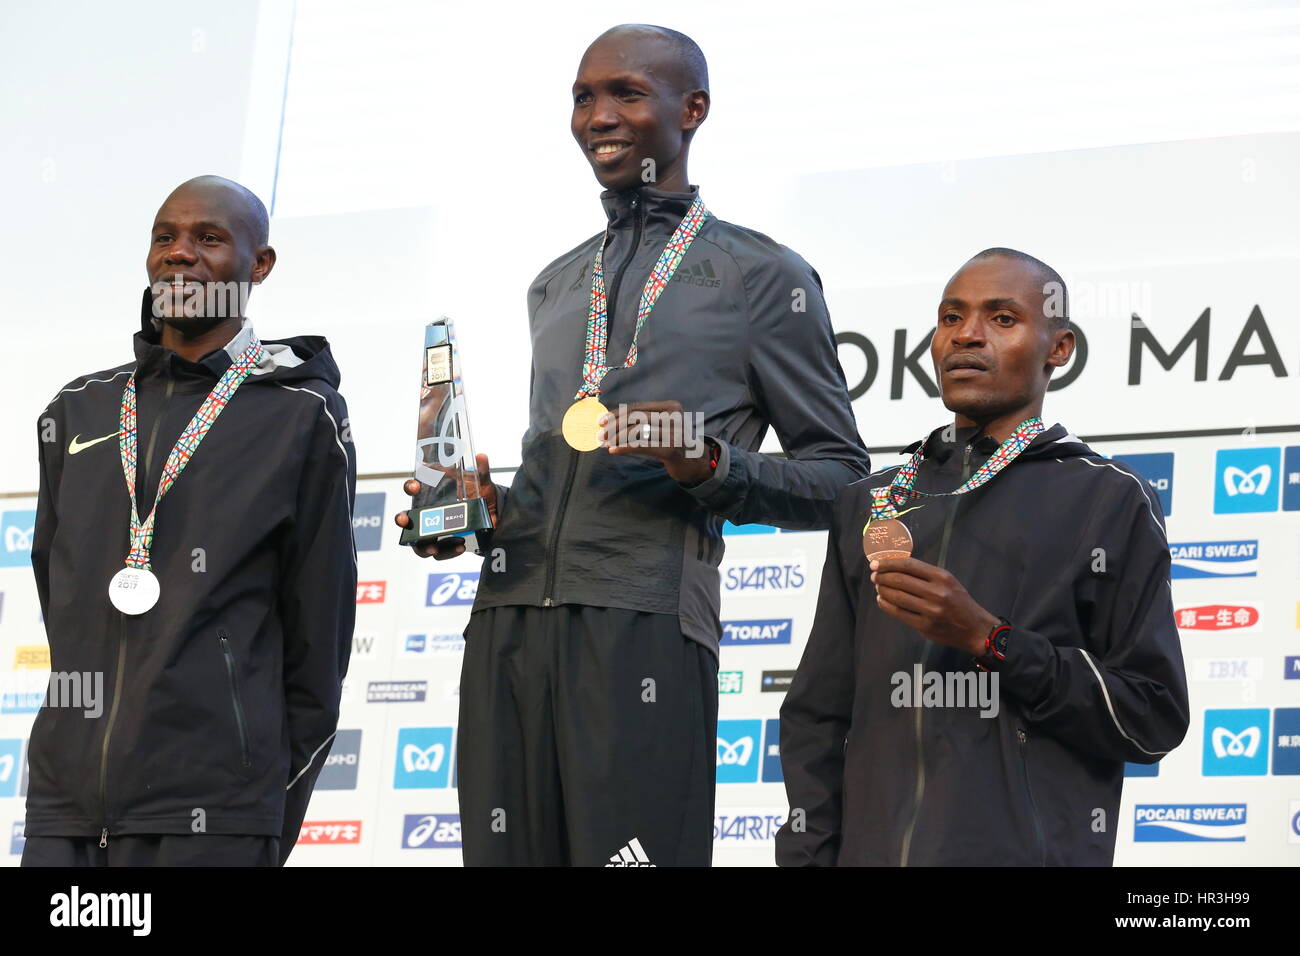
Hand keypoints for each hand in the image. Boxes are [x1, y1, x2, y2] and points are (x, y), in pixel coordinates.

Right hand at [394, 452, 498, 558]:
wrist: (493, 516)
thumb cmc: (478, 496)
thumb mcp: (480, 484)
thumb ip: (481, 472)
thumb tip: (482, 456)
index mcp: (432, 494)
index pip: (413, 489)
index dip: (410, 487)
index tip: (415, 486)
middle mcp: (428, 514)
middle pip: (407, 519)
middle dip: (402, 519)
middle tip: (405, 520)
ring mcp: (434, 532)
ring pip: (418, 542)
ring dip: (422, 545)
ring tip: (433, 547)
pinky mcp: (444, 545)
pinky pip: (440, 552)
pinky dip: (448, 551)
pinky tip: (460, 547)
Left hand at [598, 400, 712, 484]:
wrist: (696, 462)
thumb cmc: (673, 442)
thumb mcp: (662, 426)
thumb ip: (643, 420)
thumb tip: (611, 420)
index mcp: (671, 407)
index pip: (637, 407)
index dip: (617, 413)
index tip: (601, 420)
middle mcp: (674, 417)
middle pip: (636, 418)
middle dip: (614, 425)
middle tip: (600, 434)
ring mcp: (674, 434)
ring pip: (637, 432)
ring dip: (616, 437)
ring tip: (605, 443)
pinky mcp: (670, 450)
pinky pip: (641, 446)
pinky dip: (624, 448)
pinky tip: (613, 450)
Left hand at [869, 556, 998, 655]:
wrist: (974, 628)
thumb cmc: (958, 601)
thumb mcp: (947, 581)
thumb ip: (924, 574)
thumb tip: (894, 565)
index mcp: (942, 577)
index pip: (908, 565)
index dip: (888, 563)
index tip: (875, 563)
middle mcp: (937, 593)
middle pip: (900, 580)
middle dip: (882, 577)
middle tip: (874, 576)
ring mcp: (931, 611)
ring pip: (897, 597)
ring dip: (883, 590)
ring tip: (878, 587)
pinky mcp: (925, 626)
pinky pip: (899, 613)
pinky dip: (886, 605)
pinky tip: (882, 600)